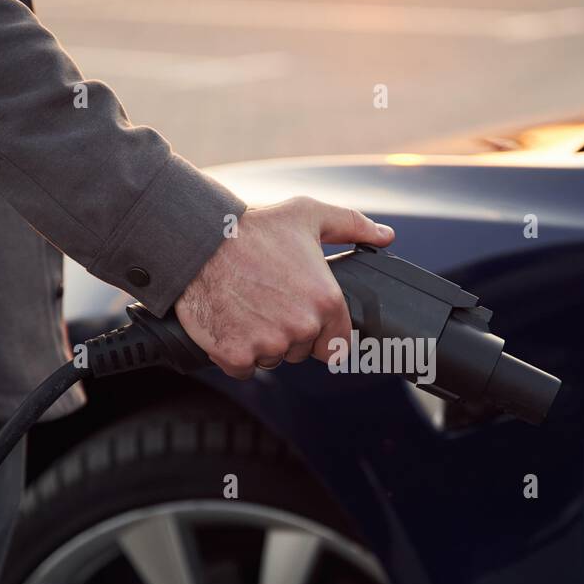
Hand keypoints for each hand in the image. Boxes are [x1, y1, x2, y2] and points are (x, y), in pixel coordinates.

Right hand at [174, 196, 394, 378]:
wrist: (198, 240)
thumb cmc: (253, 227)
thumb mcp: (309, 215)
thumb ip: (353, 226)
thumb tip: (385, 236)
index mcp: (326, 302)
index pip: (335, 345)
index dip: (319, 332)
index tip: (299, 313)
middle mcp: (302, 327)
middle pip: (301, 351)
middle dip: (287, 333)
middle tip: (266, 300)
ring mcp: (268, 344)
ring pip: (271, 360)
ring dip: (260, 343)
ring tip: (245, 306)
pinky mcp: (236, 354)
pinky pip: (242, 368)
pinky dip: (233, 352)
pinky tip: (228, 321)